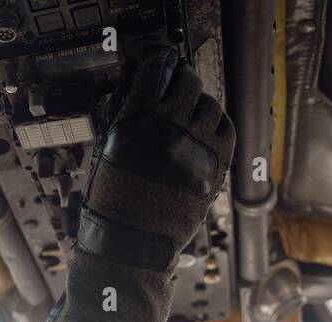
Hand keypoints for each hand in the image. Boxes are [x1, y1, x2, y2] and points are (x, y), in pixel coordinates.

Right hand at [43, 46, 234, 321]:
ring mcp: (194, 154)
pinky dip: (218, 126)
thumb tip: (143, 87)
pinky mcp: (213, 172)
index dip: (161, 60)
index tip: (163, 61)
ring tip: (190, 113)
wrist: (127, 251)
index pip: (156, 70)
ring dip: (201, 104)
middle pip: (189, 83)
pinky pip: (226, 132)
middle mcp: (166, 135)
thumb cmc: (110, 207)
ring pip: (211, 106)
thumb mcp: (105, 155)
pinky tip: (206, 130)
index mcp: (132, 126)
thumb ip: (125, 118)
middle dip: (183, 80)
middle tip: (178, 84)